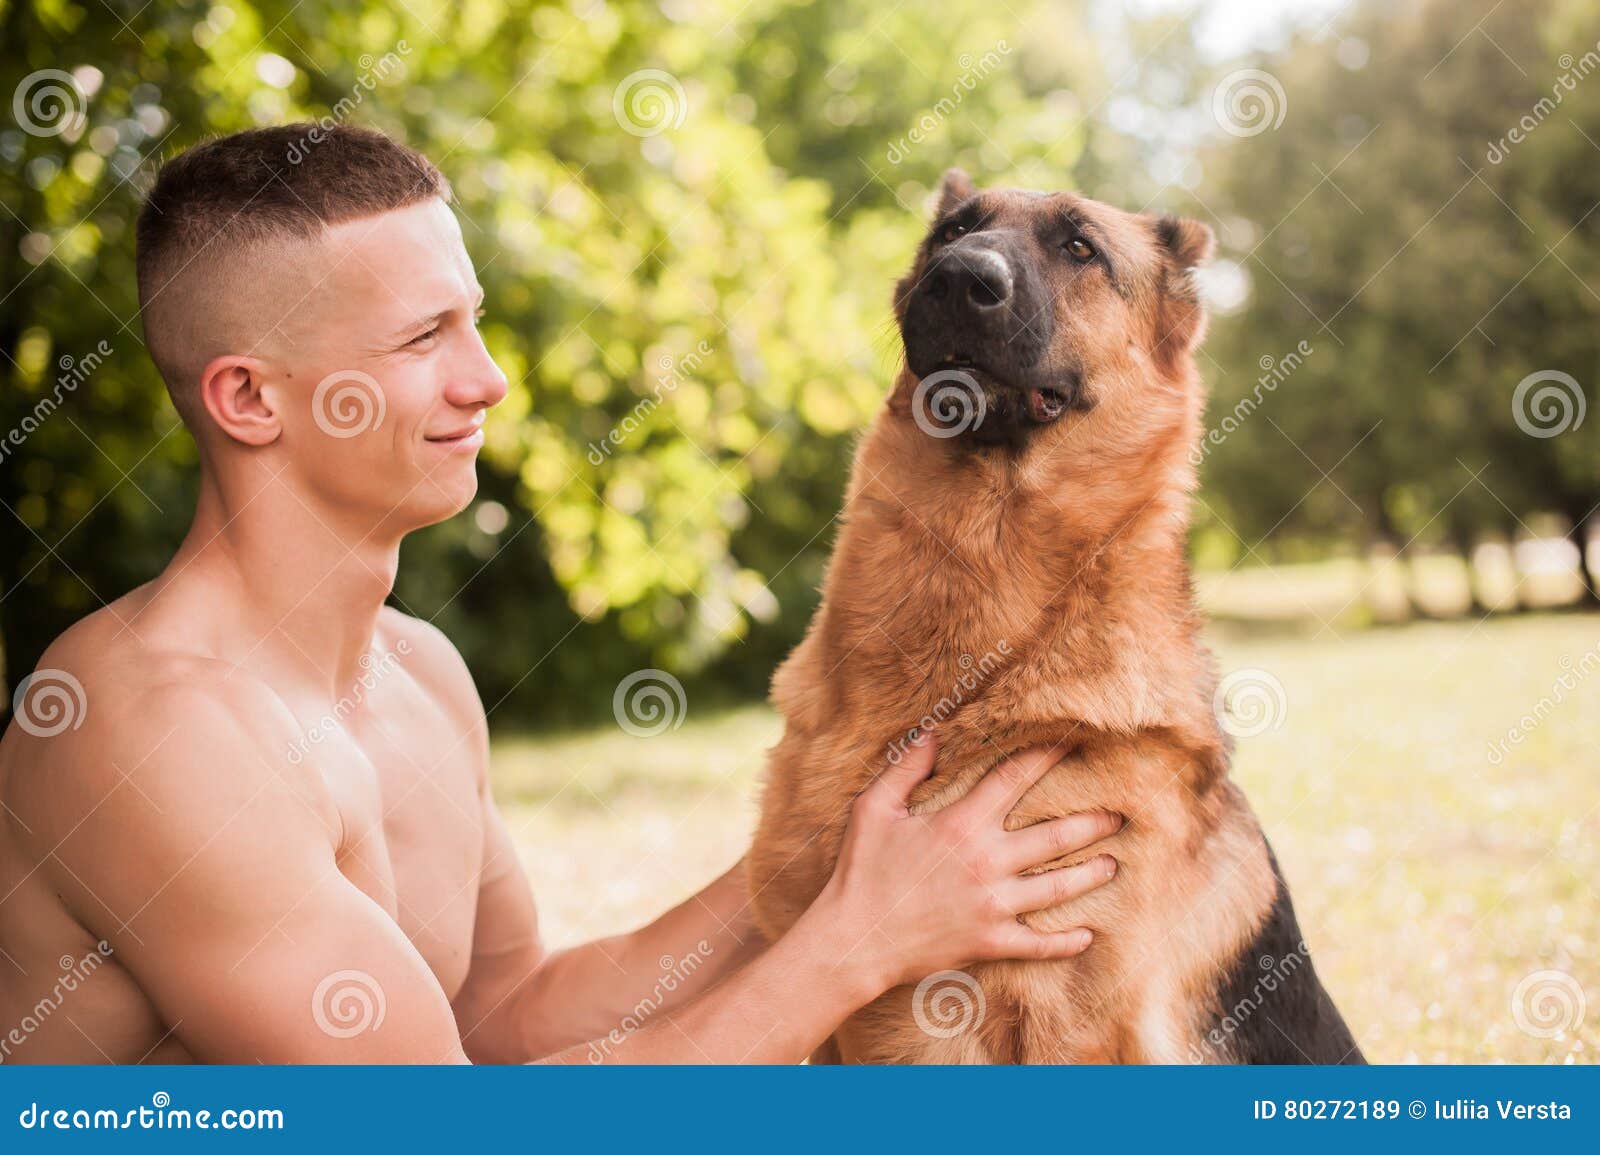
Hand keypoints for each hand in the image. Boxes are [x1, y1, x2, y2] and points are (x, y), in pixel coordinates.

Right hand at [814, 731, 1120, 991]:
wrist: (855, 940)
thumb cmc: (861, 872)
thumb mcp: (873, 810)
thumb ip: (905, 769)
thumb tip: (931, 733)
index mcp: (962, 824)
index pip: (1015, 779)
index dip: (1047, 756)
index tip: (1075, 741)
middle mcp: (988, 862)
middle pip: (1056, 835)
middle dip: (1093, 820)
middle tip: (1121, 812)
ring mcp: (993, 905)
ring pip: (1058, 886)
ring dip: (1091, 873)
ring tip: (1113, 863)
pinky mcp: (989, 941)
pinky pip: (1038, 944)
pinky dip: (1066, 942)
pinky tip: (1087, 935)